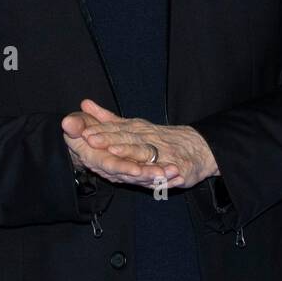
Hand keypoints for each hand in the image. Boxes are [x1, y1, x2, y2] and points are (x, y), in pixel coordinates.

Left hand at [76, 99, 217, 190]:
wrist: (197, 147)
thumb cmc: (161, 139)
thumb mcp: (133, 126)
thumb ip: (108, 119)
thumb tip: (84, 104)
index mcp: (138, 130)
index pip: (117, 129)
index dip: (101, 131)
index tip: (84, 133)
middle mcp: (150, 139)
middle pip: (128, 140)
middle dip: (111, 141)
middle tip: (93, 141)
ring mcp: (165, 154)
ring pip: (147, 154)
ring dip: (132, 153)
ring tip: (118, 154)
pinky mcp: (180, 168)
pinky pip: (172, 172)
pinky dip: (168, 175)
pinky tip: (163, 176)